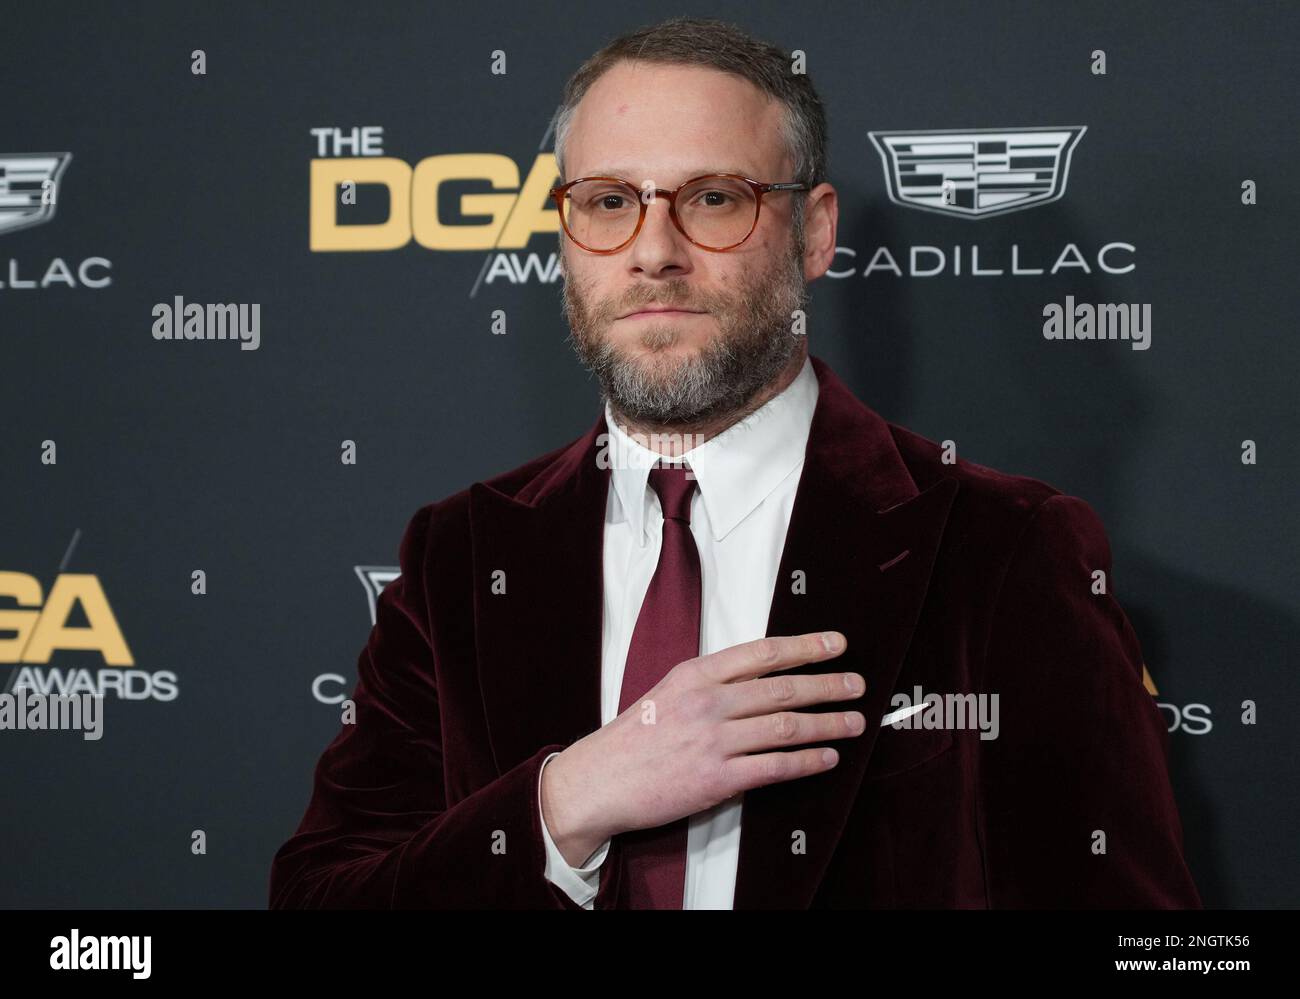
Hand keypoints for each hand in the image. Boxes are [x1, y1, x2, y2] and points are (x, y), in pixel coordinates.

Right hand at [541, 631, 862, 865]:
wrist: (600, 780)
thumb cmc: (634, 738)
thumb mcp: (669, 692)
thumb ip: (712, 684)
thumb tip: (762, 679)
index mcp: (696, 675)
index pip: (763, 653)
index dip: (806, 647)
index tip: (836, 644)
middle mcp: (708, 702)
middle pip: (783, 689)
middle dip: (828, 685)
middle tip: (856, 684)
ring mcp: (714, 741)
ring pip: (786, 727)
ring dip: (827, 723)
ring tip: (853, 721)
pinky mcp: (717, 779)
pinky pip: (775, 767)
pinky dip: (807, 761)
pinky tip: (827, 758)